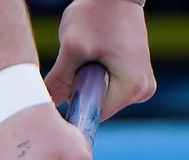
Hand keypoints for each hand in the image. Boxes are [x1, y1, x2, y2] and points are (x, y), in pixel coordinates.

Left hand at [47, 0, 155, 118]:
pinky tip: (97, 55)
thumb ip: (59, 79)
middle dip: (84, 90)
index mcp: (133, 88)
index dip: (75, 104)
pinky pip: (113, 86)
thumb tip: (42, 103)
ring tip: (89, 55)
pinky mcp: (140, 76)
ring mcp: (145, 84)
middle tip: (77, 63)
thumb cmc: (96, 15)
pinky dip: (99, 76)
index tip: (63, 87)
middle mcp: (144, 91)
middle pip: (103, 106)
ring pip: (106, 96)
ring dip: (91, 82)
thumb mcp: (72, 48)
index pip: (97, 114)